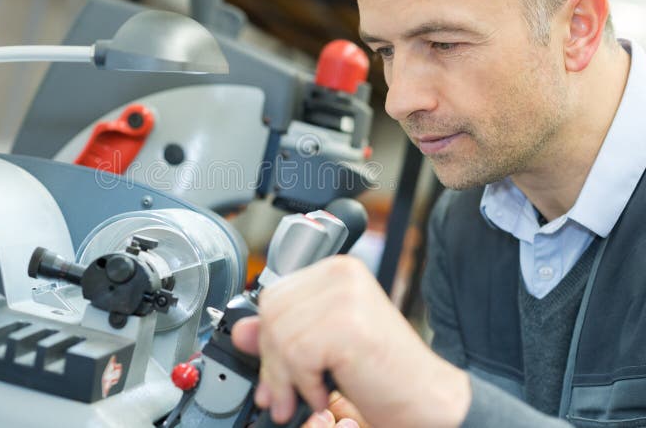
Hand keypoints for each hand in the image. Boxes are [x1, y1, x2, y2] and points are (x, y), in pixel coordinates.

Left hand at [232, 255, 469, 426]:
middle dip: (271, 362)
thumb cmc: (383, 372)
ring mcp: (346, 295)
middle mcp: (341, 274)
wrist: (429, 398)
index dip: (265, 337)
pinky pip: (297, 354)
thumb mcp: (322, 347)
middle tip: (282, 394)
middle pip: (271, 313)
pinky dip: (305, 383)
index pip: (275, 294)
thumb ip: (283, 333)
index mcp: (336, 271)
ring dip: (287, 378)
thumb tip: (241, 330)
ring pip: (280, 335)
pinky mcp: (348, 324)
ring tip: (308, 395)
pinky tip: (324, 392)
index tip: (272, 370)